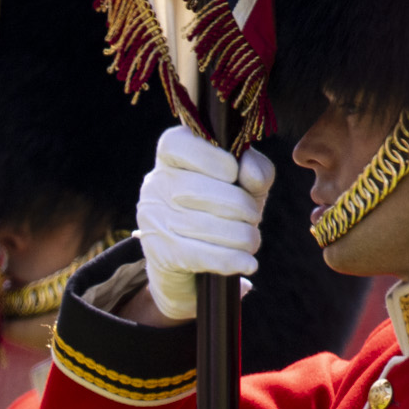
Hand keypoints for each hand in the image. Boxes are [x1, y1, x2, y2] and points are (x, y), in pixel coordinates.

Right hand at [134, 127, 271, 322]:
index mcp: (172, 155)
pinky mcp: (158, 251)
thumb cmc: (223, 209)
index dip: (211, 159)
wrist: (192, 258)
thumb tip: (248, 173)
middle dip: (239, 206)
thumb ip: (255, 170)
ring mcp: (153, 219)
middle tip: (253, 217)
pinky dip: (229, 260)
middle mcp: (156, 183)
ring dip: (239, 236)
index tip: (234, 174)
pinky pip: (198, 254)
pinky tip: (247, 263)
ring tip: (251, 241)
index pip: (179, 145)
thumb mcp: (245, 185)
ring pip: (201, 225)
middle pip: (197, 189)